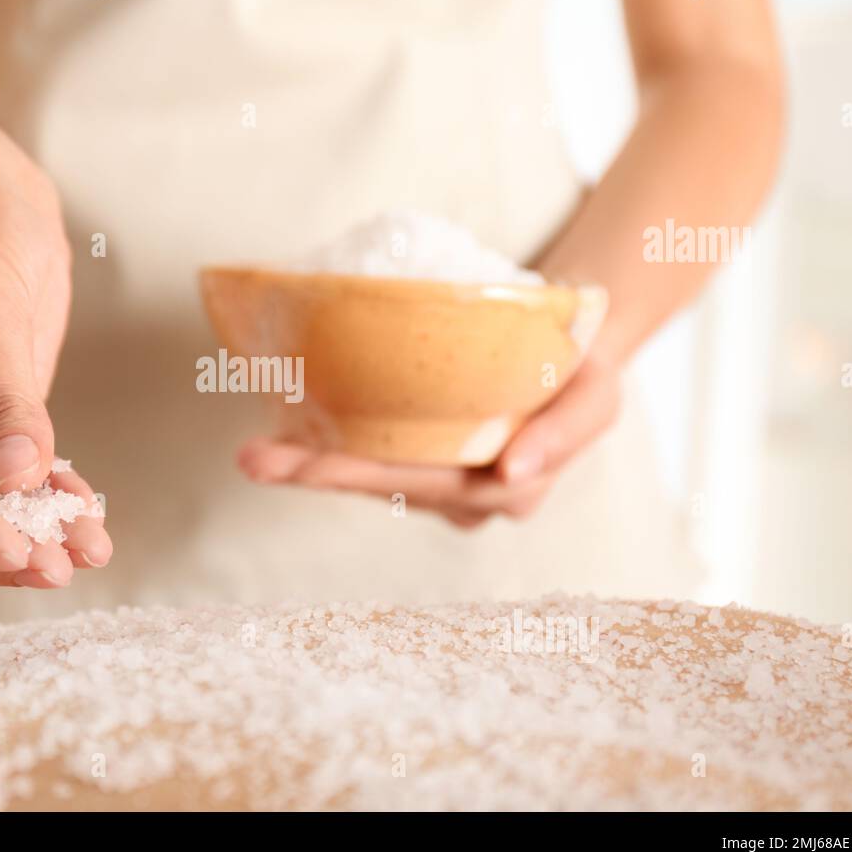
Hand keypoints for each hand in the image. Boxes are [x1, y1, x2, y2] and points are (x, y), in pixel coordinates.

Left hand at [236, 349, 621, 527]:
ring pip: (369, 479)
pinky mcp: (422, 460)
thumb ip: (565, 434)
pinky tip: (278, 443)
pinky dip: (325, 452)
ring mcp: (441, 484)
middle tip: (254, 461)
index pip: (427, 484)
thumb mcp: (599, 395)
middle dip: (316, 475)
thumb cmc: (587, 371)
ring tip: (252, 455)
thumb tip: (514, 471)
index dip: (367, 475)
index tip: (316, 466)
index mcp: (507, 492)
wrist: (575, 352)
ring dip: (308, 467)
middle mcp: (466, 499)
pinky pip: (370, 460)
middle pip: (384, 487)